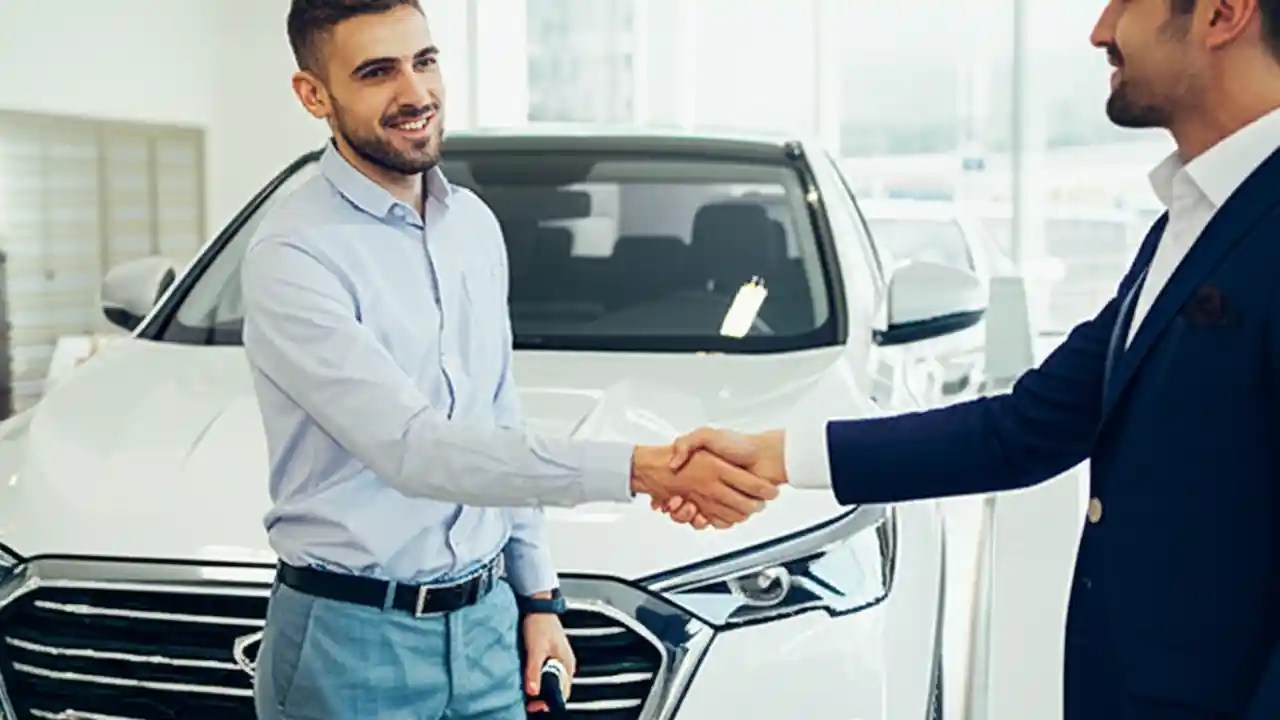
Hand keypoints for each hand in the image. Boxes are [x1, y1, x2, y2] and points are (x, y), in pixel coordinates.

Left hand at [522, 610, 574, 712]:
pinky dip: (539, 677)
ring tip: (527, 688)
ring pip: (551, 681)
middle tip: (528, 699)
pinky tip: (528, 676)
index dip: (548, 701)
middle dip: (543, 696)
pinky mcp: (550, 654)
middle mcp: (565, 663)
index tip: (534, 704)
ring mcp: (558, 659)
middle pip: (557, 689)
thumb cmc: (540, 623)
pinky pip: (547, 672)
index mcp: (566, 664)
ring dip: (540, 687)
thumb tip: (533, 690)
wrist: (537, 605)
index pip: (562, 693)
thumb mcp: (535, 649)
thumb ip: (534, 671)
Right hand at [656, 429, 786, 526]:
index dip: (669, 497)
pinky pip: (719, 522)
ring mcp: (722, 499)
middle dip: (679, 510)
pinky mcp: (734, 509)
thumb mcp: (706, 435)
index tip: (667, 497)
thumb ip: (687, 443)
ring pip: (701, 517)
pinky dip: (711, 522)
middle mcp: (711, 487)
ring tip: (689, 509)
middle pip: (686, 507)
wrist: (767, 455)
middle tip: (676, 504)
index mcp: (703, 472)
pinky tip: (704, 517)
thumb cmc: (739, 444)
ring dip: (692, 517)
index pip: (677, 489)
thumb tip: (673, 462)